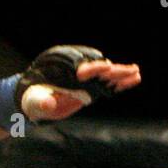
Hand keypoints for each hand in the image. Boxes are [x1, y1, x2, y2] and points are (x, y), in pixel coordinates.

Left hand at [0, 45, 140, 127]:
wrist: (32, 99)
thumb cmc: (32, 99)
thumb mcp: (34, 103)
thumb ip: (41, 102)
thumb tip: (48, 102)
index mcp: (61, 70)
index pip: (79, 65)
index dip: (89, 69)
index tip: (94, 74)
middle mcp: (75, 71)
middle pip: (97, 67)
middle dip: (110, 70)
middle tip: (123, 70)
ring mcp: (85, 79)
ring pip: (105, 74)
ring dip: (120, 74)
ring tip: (136, 72)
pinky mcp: (91, 88)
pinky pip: (108, 84)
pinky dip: (121, 82)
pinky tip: (135, 78)